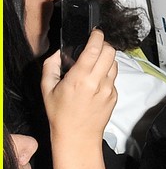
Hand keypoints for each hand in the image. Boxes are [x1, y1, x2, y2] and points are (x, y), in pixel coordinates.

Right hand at [40, 30, 118, 144]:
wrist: (78, 136)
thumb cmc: (60, 113)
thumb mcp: (47, 88)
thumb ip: (51, 66)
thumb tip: (58, 52)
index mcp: (80, 78)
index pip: (95, 49)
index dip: (97, 37)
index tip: (96, 32)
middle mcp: (98, 82)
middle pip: (110, 53)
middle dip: (104, 45)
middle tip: (95, 46)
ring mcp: (109, 89)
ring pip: (114, 64)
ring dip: (107, 59)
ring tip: (95, 63)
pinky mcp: (115, 96)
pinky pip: (114, 78)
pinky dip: (107, 73)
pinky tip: (96, 80)